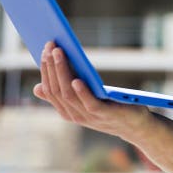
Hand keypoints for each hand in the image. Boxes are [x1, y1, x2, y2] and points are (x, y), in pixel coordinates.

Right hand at [33, 42, 151, 141]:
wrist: (135, 125)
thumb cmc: (109, 109)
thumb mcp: (83, 101)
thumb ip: (63, 94)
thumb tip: (37, 87)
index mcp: (67, 111)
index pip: (49, 89)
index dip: (45, 69)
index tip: (44, 49)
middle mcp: (74, 115)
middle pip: (56, 89)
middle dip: (51, 66)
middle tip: (50, 46)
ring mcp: (89, 116)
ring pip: (69, 94)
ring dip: (62, 72)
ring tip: (59, 53)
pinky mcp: (105, 114)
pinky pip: (89, 104)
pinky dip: (82, 92)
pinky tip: (77, 79)